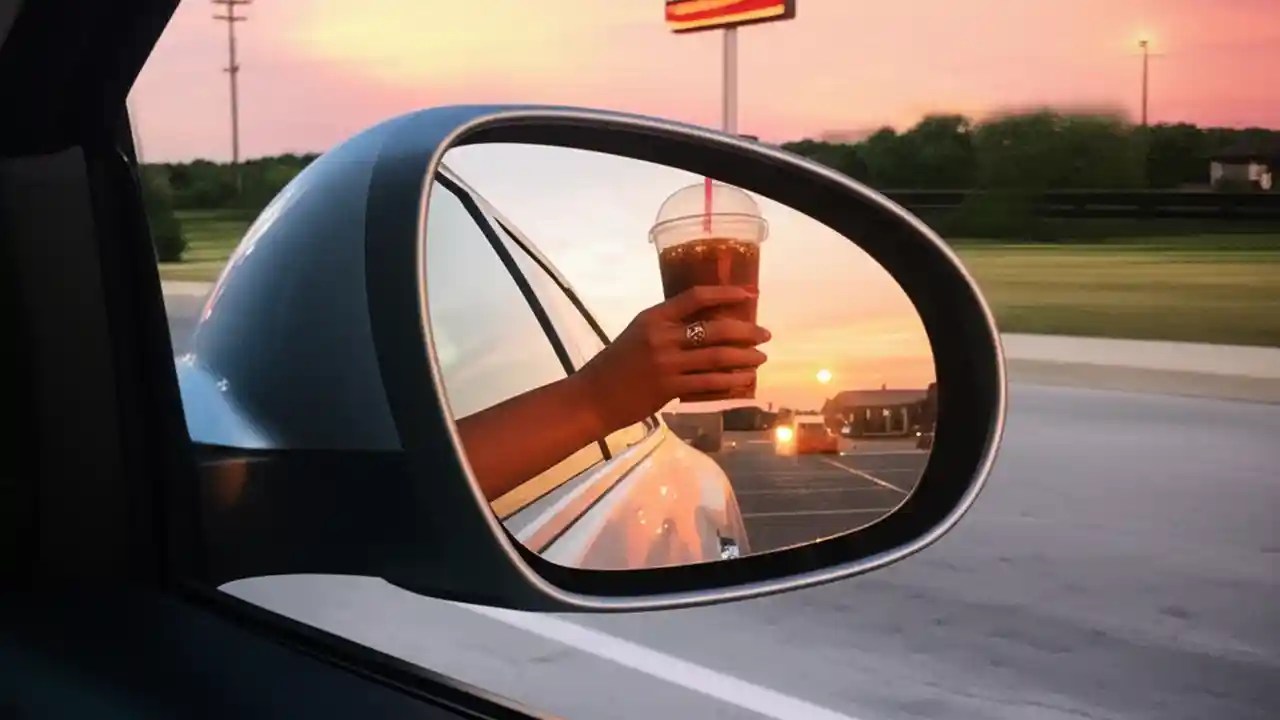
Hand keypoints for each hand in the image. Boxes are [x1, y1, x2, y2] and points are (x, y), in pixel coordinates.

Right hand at [574, 285, 770, 433]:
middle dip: (746, 330)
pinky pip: (708, 382)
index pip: (696, 297)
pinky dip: (730, 381)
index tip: (747, 294)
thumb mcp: (639, 334)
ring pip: (717, 357)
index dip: (725, 293)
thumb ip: (668, 327)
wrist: (593, 396)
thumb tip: (706, 324)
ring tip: (760, 358)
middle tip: (764, 334)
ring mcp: (666, 363)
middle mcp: (662, 336)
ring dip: (744, 357)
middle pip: (715, 328)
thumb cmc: (617, 364)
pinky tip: (743, 380)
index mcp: (654, 317)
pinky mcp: (668, 388)